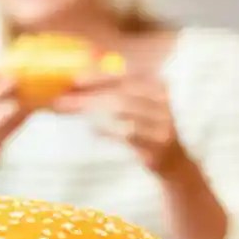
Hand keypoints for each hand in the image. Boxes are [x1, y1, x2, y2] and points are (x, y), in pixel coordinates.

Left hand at [52, 71, 188, 176]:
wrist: (174, 162)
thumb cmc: (145, 130)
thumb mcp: (137, 107)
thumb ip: (114, 93)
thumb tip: (76, 84)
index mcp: (158, 86)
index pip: (126, 76)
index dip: (99, 77)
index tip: (75, 81)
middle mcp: (163, 103)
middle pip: (121, 96)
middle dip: (89, 98)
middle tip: (64, 101)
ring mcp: (163, 125)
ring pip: (123, 115)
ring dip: (94, 114)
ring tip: (74, 112)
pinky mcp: (158, 146)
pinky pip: (128, 135)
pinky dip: (107, 131)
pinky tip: (93, 130)